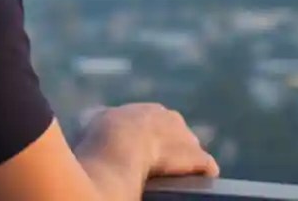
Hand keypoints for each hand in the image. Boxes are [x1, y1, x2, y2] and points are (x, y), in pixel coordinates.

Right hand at [80, 103, 219, 179]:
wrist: (117, 145)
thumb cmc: (99, 134)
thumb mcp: (90, 118)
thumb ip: (96, 118)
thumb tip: (90, 121)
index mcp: (148, 111)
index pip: (154, 126)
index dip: (148, 142)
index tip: (139, 155)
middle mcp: (172, 119)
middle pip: (176, 137)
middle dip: (168, 150)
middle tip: (152, 168)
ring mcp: (188, 138)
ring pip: (191, 152)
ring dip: (185, 164)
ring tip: (170, 179)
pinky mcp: (199, 158)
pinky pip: (207, 168)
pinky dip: (202, 175)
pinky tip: (193, 185)